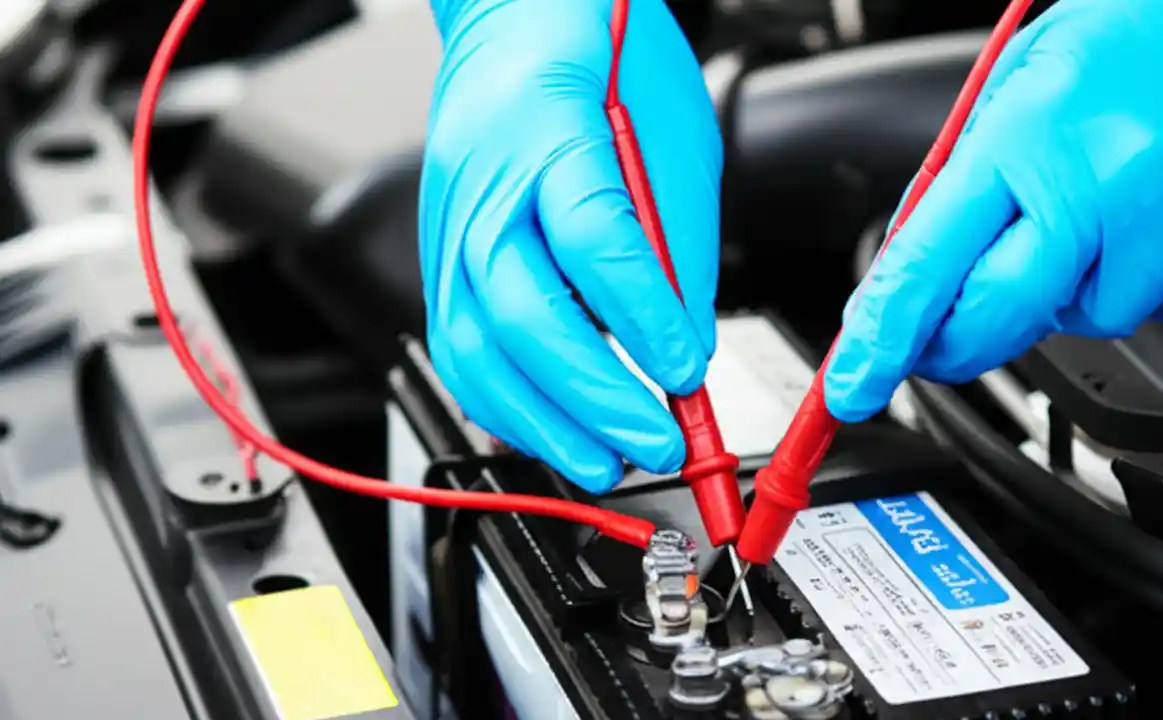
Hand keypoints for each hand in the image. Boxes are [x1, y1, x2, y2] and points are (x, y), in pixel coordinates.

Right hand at [420, 0, 721, 490]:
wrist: (515, 14)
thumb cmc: (598, 54)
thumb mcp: (671, 133)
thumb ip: (676, 247)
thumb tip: (684, 348)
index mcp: (548, 132)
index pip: (595, 244)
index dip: (643, 321)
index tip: (687, 374)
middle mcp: (484, 185)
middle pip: (523, 313)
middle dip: (594, 398)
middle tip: (653, 443)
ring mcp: (449, 224)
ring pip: (476, 347)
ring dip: (542, 422)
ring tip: (602, 462)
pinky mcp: (440, 256)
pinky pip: (459, 345)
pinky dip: (503, 402)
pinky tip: (548, 429)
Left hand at [825, 0, 1162, 420]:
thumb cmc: (1138, 31)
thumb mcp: (1022, 84)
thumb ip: (966, 179)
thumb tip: (915, 265)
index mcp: (1027, 136)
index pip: (927, 265)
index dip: (882, 339)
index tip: (854, 385)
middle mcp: (1104, 182)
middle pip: (999, 317)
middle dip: (960, 336)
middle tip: (952, 323)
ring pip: (1091, 318)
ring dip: (1076, 288)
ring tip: (1106, 209)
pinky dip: (1152, 280)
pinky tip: (1159, 219)